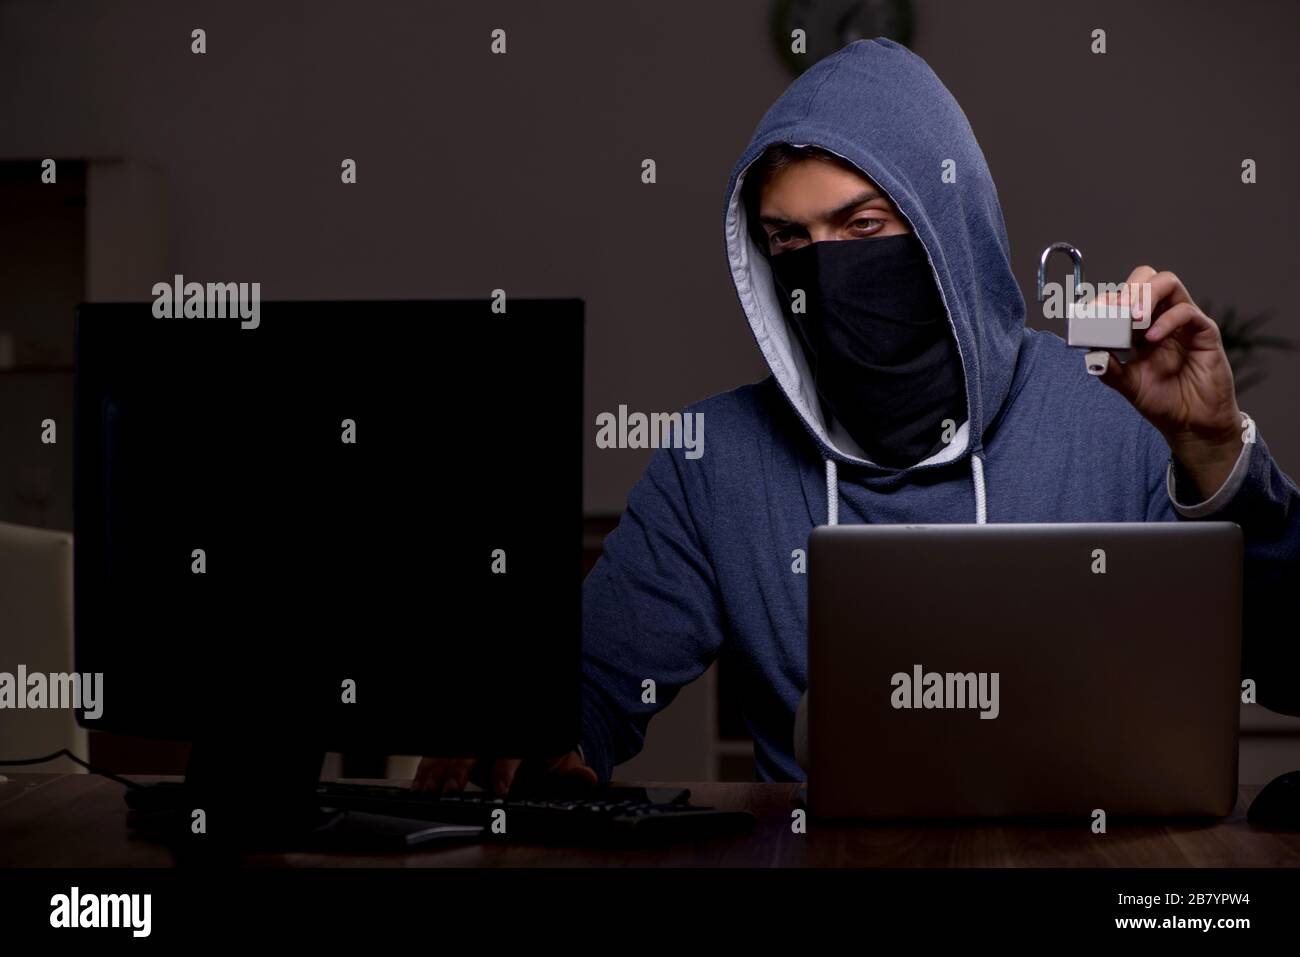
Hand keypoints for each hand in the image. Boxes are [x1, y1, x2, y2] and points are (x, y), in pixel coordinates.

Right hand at [411, 750, 596, 797]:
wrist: (532, 746)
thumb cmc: (544, 757)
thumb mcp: (560, 763)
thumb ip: (571, 773)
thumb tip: (588, 777)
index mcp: (523, 739)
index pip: (510, 751)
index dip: (505, 769)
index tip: (501, 790)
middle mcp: (495, 736)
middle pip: (473, 748)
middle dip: (461, 769)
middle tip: (453, 790)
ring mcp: (474, 741)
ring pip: (451, 750)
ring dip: (438, 770)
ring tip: (429, 790)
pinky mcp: (457, 748)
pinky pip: (438, 753)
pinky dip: (427, 769)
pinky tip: (420, 785)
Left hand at [1097, 266, 1243, 498]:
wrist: (1191, 423)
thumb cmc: (1162, 400)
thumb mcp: (1127, 385)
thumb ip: (1108, 368)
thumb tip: (1089, 351)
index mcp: (1139, 329)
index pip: (1123, 298)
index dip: (1107, 301)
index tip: (1091, 312)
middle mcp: (1161, 319)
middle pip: (1147, 278)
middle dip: (1129, 288)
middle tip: (1117, 310)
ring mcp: (1183, 323)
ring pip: (1168, 283)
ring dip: (1146, 295)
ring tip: (1133, 318)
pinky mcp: (1204, 332)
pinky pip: (1187, 312)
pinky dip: (1167, 320)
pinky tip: (1152, 339)